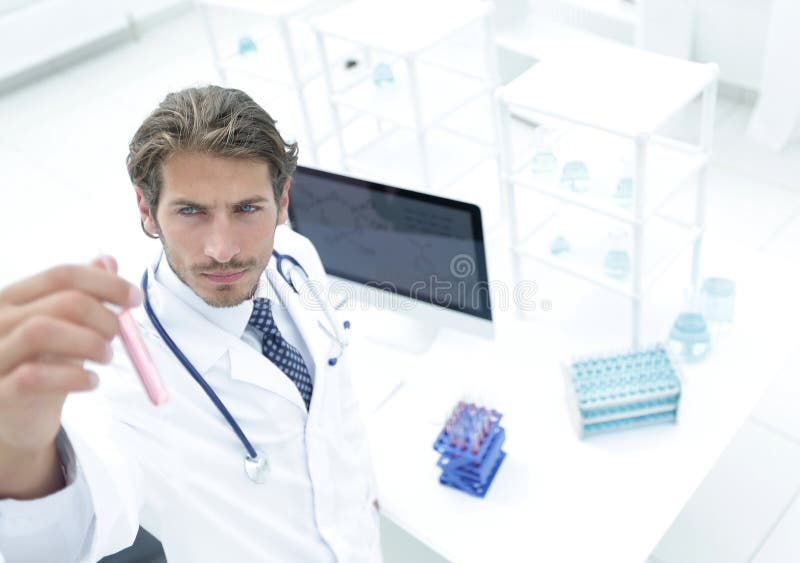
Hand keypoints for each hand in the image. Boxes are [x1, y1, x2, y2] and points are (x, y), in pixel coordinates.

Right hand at [0, 256, 142, 497]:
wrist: (16, 420)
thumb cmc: (43, 365)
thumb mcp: (64, 326)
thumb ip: (83, 294)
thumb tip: (108, 260)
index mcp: (14, 298)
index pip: (63, 274)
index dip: (107, 283)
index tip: (137, 299)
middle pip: (61, 302)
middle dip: (104, 316)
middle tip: (118, 336)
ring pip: (42, 331)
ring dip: (89, 343)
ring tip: (106, 357)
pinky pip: (34, 376)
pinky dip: (74, 377)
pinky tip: (91, 382)